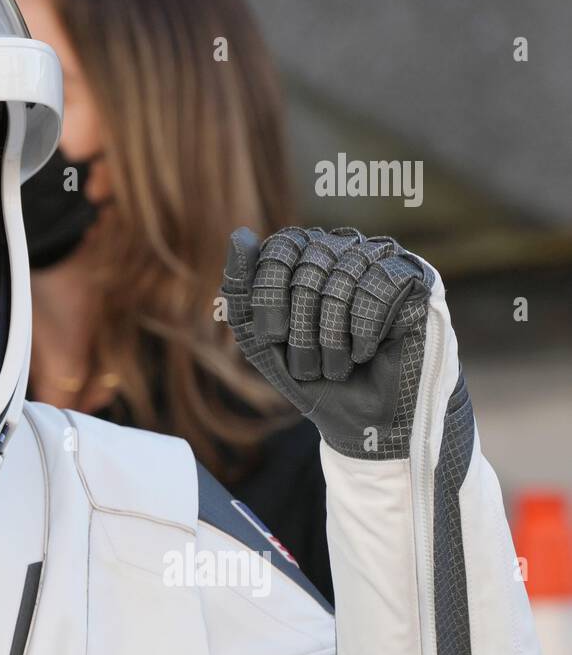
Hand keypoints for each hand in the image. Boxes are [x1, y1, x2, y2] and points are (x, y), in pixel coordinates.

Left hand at [220, 226, 434, 458]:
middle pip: (311, 263)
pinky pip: (381, 286)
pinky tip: (365, 352)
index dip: (271, 294)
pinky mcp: (416, 279)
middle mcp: (344, 249)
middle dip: (302, 326)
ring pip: (345, 277)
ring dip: (332, 335)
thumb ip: (241, 291)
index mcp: (306, 256)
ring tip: (336, 367)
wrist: (363, 419)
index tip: (274, 336)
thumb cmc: (312, 376)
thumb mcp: (260, 339)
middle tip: (308, 365)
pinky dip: (365, 329)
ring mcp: (381, 261)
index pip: (282, 247)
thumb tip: (239, 235)